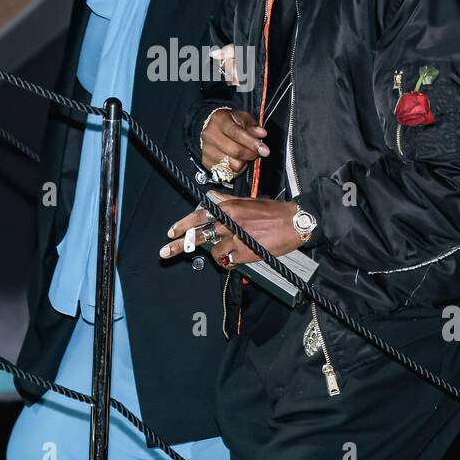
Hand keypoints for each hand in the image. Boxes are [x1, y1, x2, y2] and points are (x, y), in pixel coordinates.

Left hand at [160, 193, 299, 265]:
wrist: (294, 222)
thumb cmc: (273, 212)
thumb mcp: (247, 201)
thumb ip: (227, 202)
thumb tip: (210, 198)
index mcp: (229, 208)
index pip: (199, 215)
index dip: (183, 224)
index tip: (171, 232)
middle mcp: (229, 223)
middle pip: (197, 235)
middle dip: (178, 245)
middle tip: (165, 251)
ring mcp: (235, 239)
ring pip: (213, 251)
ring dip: (217, 254)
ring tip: (227, 252)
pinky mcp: (244, 254)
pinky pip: (227, 261)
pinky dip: (228, 262)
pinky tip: (235, 258)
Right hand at [200, 106, 267, 174]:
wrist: (213, 129)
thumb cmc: (231, 123)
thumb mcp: (243, 118)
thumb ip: (253, 126)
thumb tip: (262, 134)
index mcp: (220, 120)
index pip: (236, 133)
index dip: (252, 143)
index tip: (264, 150)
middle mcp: (210, 135)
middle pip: (234, 151)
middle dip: (250, 154)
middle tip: (256, 153)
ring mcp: (206, 149)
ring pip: (231, 164)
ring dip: (243, 162)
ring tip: (245, 156)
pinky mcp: (206, 162)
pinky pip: (227, 173)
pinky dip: (236, 170)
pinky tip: (237, 161)